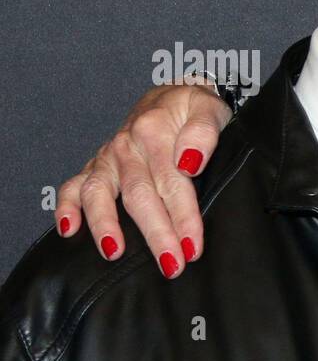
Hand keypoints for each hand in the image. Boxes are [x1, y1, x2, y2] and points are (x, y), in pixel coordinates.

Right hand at [53, 82, 231, 275]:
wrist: (173, 95)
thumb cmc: (194, 107)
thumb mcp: (209, 108)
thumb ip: (203, 133)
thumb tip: (189, 162)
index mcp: (155, 132)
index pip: (172, 183)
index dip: (184, 218)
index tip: (192, 247)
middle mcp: (126, 145)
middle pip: (139, 196)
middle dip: (155, 234)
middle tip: (170, 265)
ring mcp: (108, 157)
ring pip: (99, 194)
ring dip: (105, 225)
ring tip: (115, 254)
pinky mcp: (97, 165)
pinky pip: (73, 186)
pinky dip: (66, 207)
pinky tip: (68, 230)